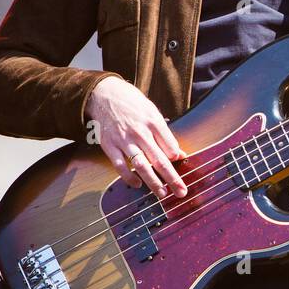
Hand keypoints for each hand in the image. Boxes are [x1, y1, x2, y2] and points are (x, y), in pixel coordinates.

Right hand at [85, 76, 188, 198]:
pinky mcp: (109, 146)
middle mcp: (140, 132)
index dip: (177, 158)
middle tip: (181, 192)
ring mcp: (124, 140)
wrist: (104, 94)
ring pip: (141, 165)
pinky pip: (121, 166)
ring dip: (153, 182)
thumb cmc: (132, 104)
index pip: (170, 146)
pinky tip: (137, 184)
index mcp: (153, 122)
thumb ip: (165, 134)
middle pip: (159, 159)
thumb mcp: (153, 112)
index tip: (183, 166)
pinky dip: (129, 177)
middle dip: (172, 178)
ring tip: (162, 194)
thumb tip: (179, 153)